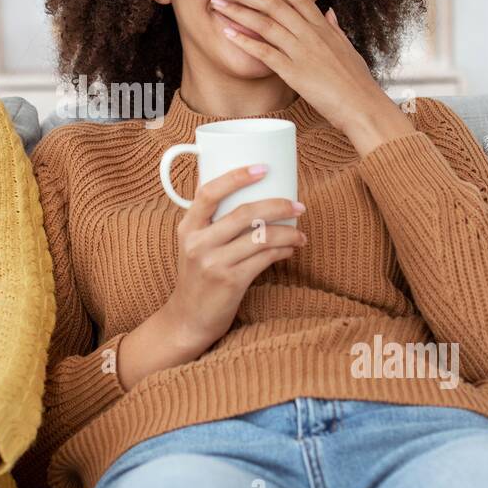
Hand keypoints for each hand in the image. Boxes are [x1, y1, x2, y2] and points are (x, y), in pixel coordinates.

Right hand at [161, 163, 306, 351]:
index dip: (236, 176)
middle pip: (244, 213)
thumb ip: (212, 224)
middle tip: (298, 205)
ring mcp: (213, 262)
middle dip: (277, 205)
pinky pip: (265, 258)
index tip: (263, 168)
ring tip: (300, 234)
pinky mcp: (230, 281)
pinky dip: (283, 250)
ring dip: (288, 232)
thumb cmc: (198, 277)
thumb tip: (254, 198)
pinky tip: (290, 249)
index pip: (209, 192)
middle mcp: (198, 243)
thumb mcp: (194, 246)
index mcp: (187, 227)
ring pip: (260, 236)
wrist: (188, 319)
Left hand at [211, 0, 416, 156]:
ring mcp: (302, 52)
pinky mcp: (294, 72)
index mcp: (323, 27)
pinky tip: (227, 33)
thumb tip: (329, 11)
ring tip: (216, 4)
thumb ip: (335, 28)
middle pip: (273, 4)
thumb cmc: (357, 81)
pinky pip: (265, 53)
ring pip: (265, 23)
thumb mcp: (348, 48)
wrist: (363, 106)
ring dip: (237, 11)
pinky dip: (244, 41)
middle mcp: (311, 34)